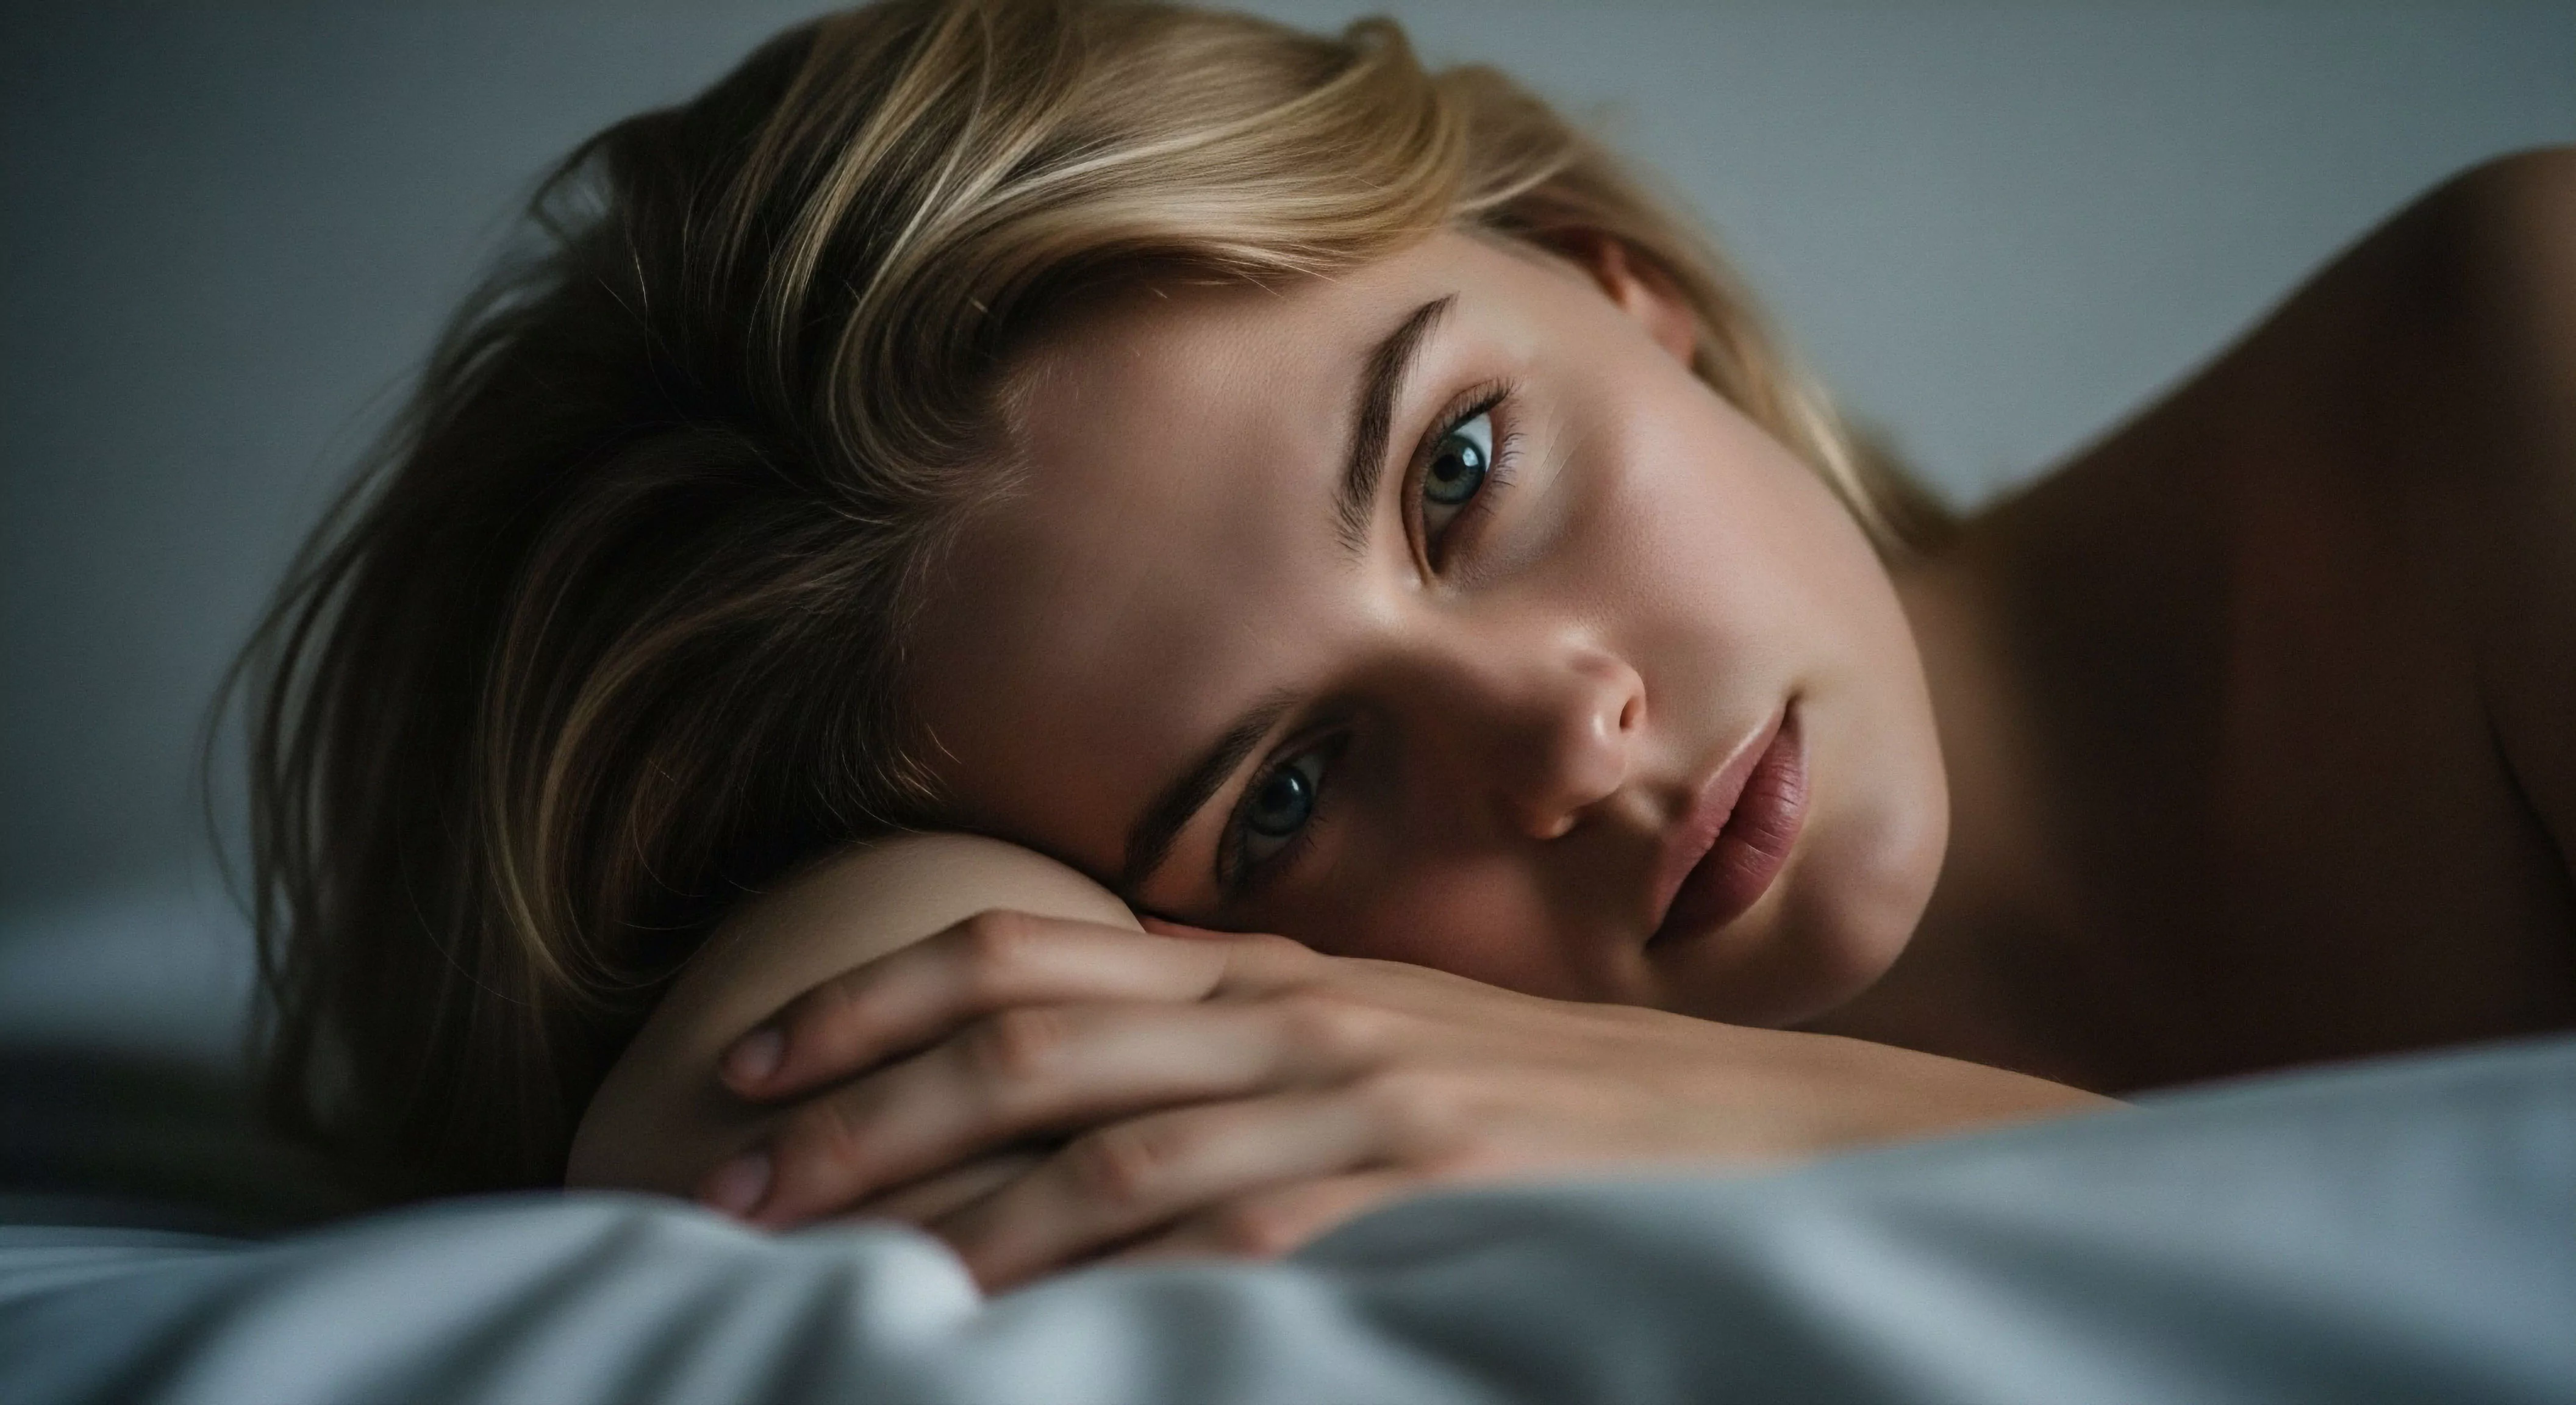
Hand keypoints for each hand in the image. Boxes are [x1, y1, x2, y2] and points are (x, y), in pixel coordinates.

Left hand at [699, 909, 2111, 1287]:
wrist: (1775, 1134)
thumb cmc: (1555, 1115)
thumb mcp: (1383, 1060)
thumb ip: (1242, 1069)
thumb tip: (1091, 1120)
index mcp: (1270, 974)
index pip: (1030, 955)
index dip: (875, 998)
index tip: (750, 1059)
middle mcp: (1292, 1016)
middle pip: (1028, 1038)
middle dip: (859, 1107)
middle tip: (719, 1176)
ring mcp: (1360, 1104)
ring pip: (1104, 1145)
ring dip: (941, 1207)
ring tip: (811, 1264)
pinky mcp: (1425, 1196)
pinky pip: (1235, 1240)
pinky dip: (1111, 1283)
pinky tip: (1009, 1327)